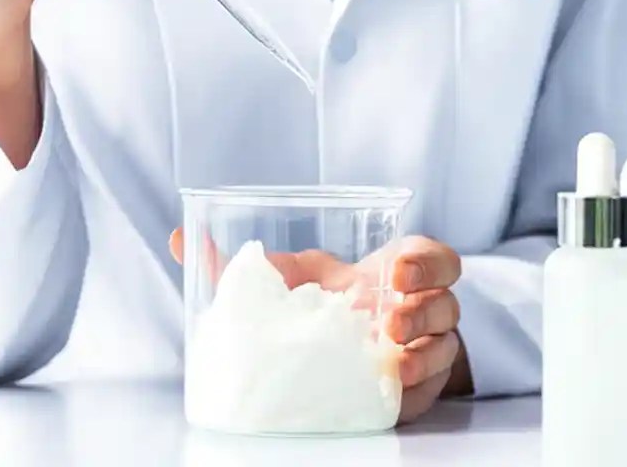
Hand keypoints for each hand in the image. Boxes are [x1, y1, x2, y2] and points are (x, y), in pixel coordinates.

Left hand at [169, 230, 471, 423]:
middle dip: (425, 308)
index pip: (434, 258)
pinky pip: (431, 387)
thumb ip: (237, 263)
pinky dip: (416, 385)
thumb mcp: (283, 280)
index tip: (395, 272)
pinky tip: (394, 382)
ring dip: (423, 350)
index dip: (426, 262)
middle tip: (390, 320)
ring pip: (445, 345)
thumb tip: (179, 237)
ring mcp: (422, 349)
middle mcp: (416, 308)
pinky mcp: (414, 389)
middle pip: (447, 301)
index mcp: (392, 273)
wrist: (329, 352)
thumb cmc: (313, 305)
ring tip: (393, 358)